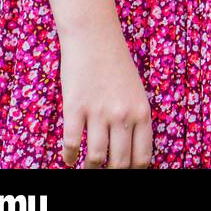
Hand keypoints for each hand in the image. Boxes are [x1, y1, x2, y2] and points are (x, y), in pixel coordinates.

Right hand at [59, 20, 153, 167]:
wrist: (95, 37)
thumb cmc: (117, 64)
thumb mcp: (136, 91)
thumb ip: (135, 119)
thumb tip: (130, 152)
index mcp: (141, 111)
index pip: (141, 156)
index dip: (133, 171)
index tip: (125, 173)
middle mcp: (122, 115)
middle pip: (119, 163)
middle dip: (111, 174)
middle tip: (104, 173)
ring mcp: (98, 112)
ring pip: (95, 158)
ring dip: (89, 169)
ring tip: (86, 168)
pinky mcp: (75, 108)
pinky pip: (72, 144)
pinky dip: (69, 156)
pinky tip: (69, 158)